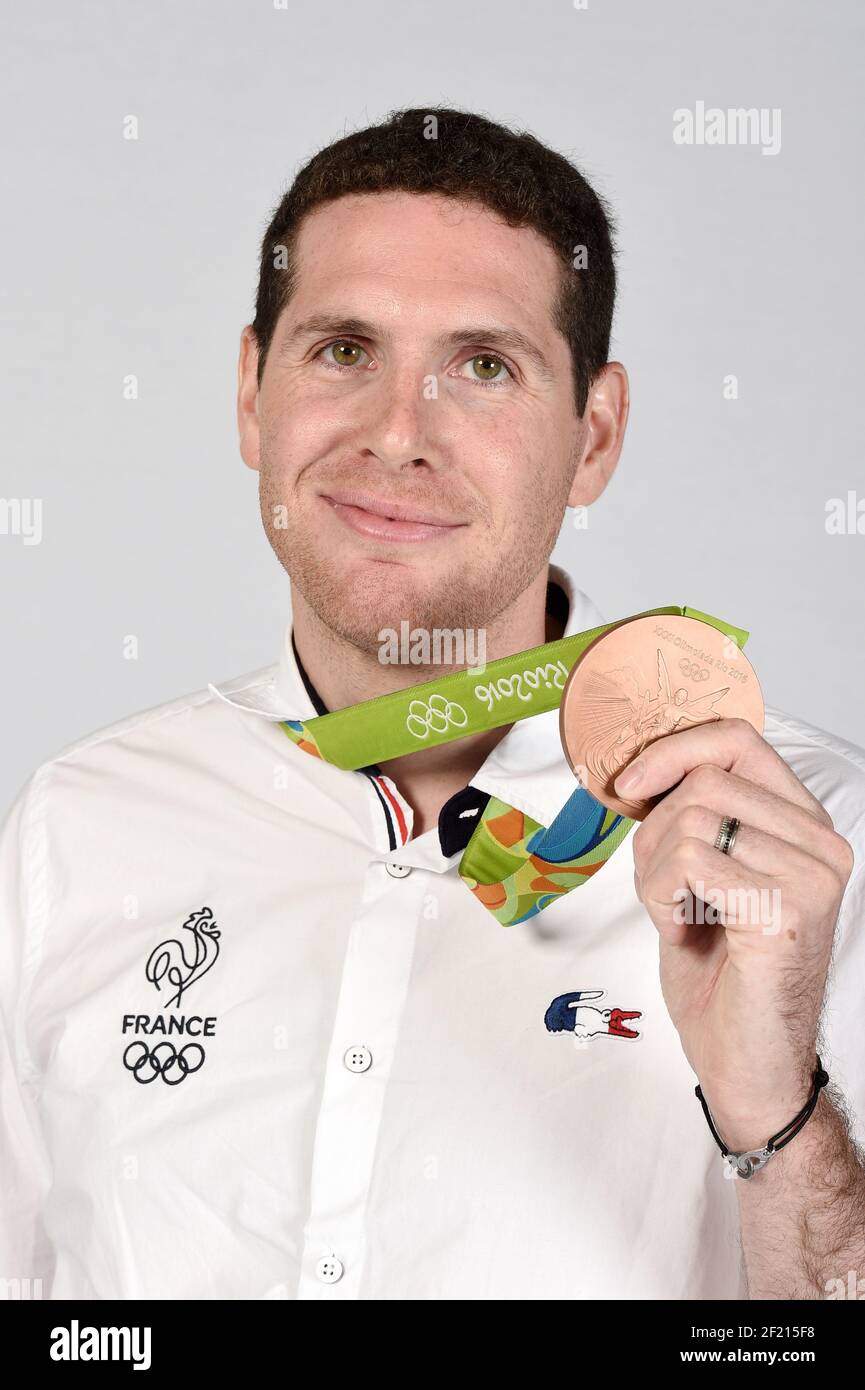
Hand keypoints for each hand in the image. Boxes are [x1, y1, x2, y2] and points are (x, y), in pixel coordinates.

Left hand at [614, 719, 854, 1149]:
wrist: (748, 1065)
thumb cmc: (721, 977)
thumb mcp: (703, 877)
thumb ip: (691, 819)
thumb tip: (640, 770)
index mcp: (804, 825)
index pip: (738, 740)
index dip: (672, 750)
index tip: (631, 785)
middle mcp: (820, 843)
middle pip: (704, 781)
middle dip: (654, 834)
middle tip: (663, 892)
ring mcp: (810, 875)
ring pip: (690, 821)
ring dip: (655, 873)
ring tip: (679, 918)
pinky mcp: (786, 910)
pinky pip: (688, 862)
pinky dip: (662, 897)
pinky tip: (684, 933)